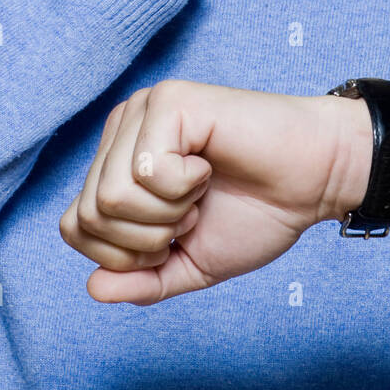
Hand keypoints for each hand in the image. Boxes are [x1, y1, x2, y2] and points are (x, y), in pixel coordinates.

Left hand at [59, 79, 371, 304]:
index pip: (75, 226)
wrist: (314, 181)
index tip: (178, 232)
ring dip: (168, 213)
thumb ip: (141, 280)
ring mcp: (144, 110)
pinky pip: (145, 170)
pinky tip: (209, 166)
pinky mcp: (169, 101)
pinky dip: (184, 187)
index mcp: (118, 161)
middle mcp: (123, 129)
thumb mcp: (190, 263)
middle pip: (90, 216)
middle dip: (150, 237)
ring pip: (111, 197)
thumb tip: (93, 288)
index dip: (126, 254)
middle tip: (195, 211)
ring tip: (202, 190)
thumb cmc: (258, 211)